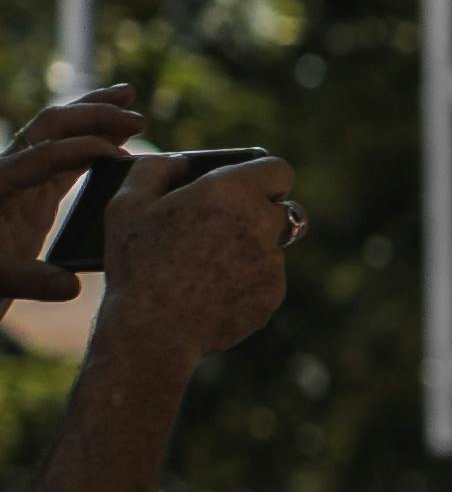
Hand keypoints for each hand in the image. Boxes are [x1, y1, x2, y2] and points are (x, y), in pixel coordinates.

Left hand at [0, 85, 149, 307]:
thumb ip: (29, 281)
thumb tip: (70, 286)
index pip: (42, 154)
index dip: (81, 150)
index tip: (120, 153)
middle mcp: (9, 171)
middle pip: (50, 126)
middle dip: (92, 115)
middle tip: (136, 118)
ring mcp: (21, 178)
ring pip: (59, 134)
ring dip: (95, 119)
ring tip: (133, 110)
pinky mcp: (32, 191)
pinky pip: (65, 157)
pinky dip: (92, 147)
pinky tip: (119, 149)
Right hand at [82, 147, 295, 361]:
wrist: (154, 329)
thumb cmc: (136, 262)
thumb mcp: (127, 204)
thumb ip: (154, 169)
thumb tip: (181, 162)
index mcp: (229, 192)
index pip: (278, 170)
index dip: (264, 175)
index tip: (249, 182)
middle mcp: (261, 225)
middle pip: (283, 209)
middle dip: (260, 211)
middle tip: (227, 220)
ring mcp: (272, 263)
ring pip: (273, 245)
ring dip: (250, 246)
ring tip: (206, 260)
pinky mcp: (273, 295)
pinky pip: (266, 278)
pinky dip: (246, 278)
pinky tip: (210, 287)